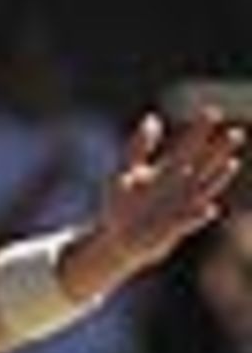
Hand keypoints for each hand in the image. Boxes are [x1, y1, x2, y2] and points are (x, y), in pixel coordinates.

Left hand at [97, 107, 245, 273]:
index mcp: (169, 169)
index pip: (189, 145)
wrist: (117, 240)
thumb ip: (138, 148)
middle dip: (220, 149)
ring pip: (205, 189)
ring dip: (219, 178)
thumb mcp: (125, 172)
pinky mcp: (175, 229)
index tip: (212, 112)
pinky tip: (209, 208)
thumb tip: (152, 119)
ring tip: (231, 163)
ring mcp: (181, 207)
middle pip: (205, 164)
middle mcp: (181, 186)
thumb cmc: (121, 204)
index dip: (200, 129)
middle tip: (235, 133)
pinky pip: (190, 222)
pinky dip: (198, 216)